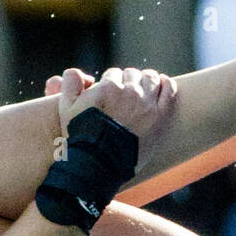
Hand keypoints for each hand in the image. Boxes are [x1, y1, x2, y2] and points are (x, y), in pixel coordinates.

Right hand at [51, 66, 178, 143]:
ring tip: (144, 88)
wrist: (100, 164)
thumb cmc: (81, 138)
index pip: (113, 74)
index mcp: (108, 87)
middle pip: (132, 75)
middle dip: (128, 82)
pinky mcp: (160, 116)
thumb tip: (79, 71)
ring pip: (151, 79)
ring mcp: (147, 103)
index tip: (110, 94)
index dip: (111, 83)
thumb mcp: (66, 109)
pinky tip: (162, 84)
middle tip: (125, 94)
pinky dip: (166, 84)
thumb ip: (70, 83)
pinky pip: (169, 90)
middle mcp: (129, 92)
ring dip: (146, 80)